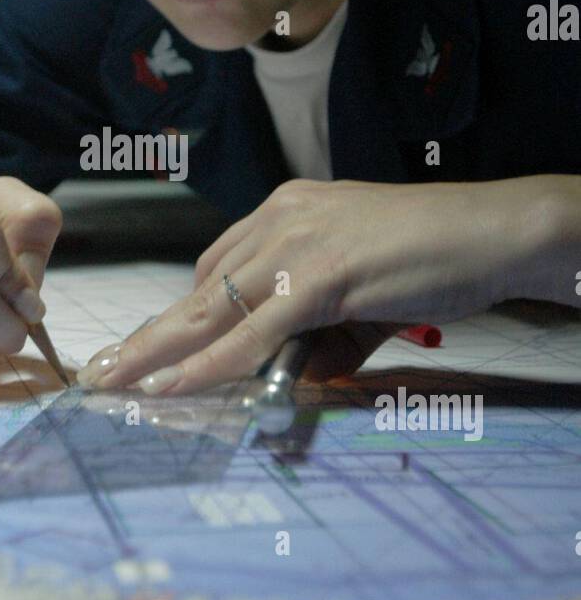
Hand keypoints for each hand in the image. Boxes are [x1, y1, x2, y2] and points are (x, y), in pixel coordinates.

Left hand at [77, 177, 528, 395]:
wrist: (496, 230)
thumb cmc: (440, 257)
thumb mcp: (367, 297)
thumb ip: (326, 337)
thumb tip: (298, 379)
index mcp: (287, 212)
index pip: (217, 269)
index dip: (178, 316)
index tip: (145, 349)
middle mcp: (281, 217)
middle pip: (199, 288)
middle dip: (148, 335)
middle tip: (104, 372)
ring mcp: (297, 242)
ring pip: (213, 309)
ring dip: (159, 354)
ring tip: (116, 387)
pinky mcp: (319, 274)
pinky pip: (251, 332)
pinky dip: (209, 365)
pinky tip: (174, 388)